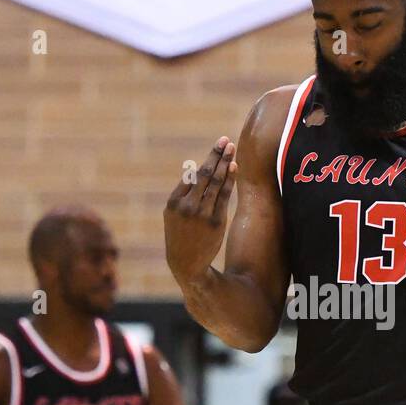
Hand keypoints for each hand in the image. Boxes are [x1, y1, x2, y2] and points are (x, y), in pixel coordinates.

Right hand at [165, 137, 237, 282]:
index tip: (219, 146)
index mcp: (174, 202)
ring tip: (232, 149)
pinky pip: (224, 196)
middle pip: (205, 174)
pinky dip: (229, 180)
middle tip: (226, 141)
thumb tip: (193, 167)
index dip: (208, 159)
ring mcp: (202, 214)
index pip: (193, 175)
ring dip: (225, 163)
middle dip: (217, 155)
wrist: (186, 263)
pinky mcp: (216, 222)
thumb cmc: (180, 235)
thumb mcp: (172, 214)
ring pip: (215, 183)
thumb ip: (182, 192)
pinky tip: (234, 167)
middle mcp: (187, 206)